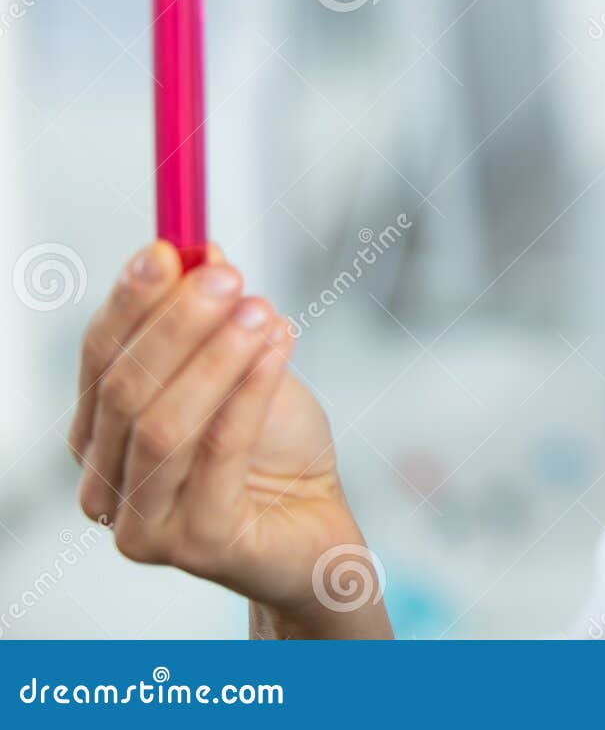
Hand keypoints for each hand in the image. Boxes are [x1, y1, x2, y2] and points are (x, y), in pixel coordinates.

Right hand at [69, 241, 388, 635]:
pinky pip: (219, 454)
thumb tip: (202, 248)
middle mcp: (105, 482)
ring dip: (215, 357)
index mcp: (101, 434)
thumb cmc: (271, 450)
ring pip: (164, 424)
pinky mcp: (194, 544)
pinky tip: (280, 346)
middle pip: (125, 388)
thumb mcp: (243, 367)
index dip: (131, 300)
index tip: (169, 248)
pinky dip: (249, 393)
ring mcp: (141, 522)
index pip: (100, 356)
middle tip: (226, 276)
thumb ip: (215, 317)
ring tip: (262, 310)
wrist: (316, 525)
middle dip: (177, 323)